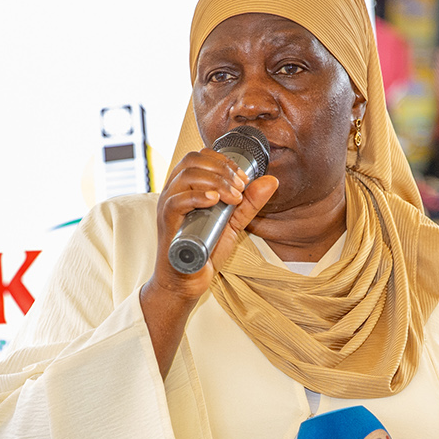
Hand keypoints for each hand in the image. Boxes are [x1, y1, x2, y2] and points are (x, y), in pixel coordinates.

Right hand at [149, 148, 278, 300]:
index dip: (224, 161)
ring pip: (187, 176)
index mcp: (186, 187)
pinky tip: (215, 200)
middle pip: (193, 160)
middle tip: (241, 188)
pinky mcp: (167, 223)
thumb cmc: (205, 251)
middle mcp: (174, 191)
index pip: (200, 156)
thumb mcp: (233, 223)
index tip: (244, 178)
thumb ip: (250, 202)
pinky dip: (198, 197)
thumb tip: (271, 180)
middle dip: (223, 169)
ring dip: (217, 181)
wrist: (188, 281)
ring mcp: (168, 206)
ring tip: (233, 198)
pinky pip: (177, 201)